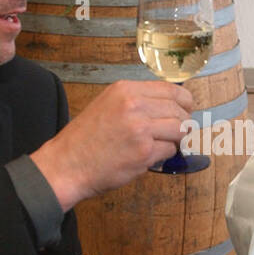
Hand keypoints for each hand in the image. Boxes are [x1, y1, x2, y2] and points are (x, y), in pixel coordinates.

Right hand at [31, 80, 194, 209]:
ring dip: (176, 140)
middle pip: (179, 111)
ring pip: (179, 130)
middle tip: (178, 134)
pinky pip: (170, 150)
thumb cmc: (85, 140)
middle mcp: (134, 105)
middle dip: (183, 124)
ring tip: (162, 145)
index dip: (184, 102)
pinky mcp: (144, 152)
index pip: (171, 90)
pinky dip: (164, 155)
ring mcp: (140, 128)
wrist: (67, 164)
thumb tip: (169, 105)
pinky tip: (148, 157)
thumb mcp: (107, 105)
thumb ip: (137, 101)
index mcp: (125, 90)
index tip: (186, 111)